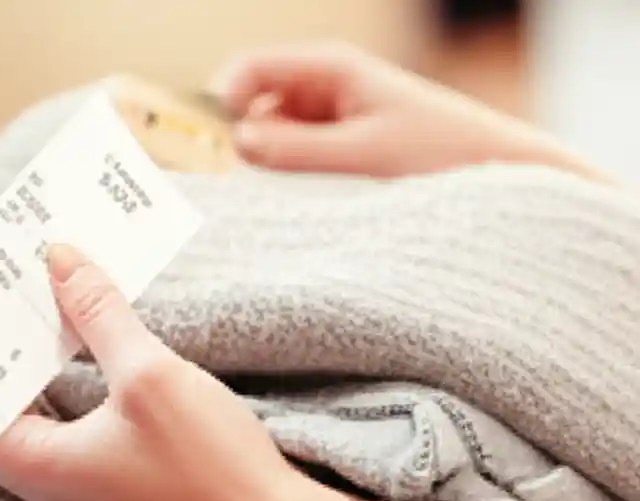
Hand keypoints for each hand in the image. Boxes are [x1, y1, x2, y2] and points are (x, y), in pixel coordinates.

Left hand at [0, 245, 372, 500]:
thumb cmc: (208, 465)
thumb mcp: (148, 377)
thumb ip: (98, 315)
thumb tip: (58, 258)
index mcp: (32, 463)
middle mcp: (42, 470)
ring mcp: (73, 466)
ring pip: (20, 395)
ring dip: (10, 343)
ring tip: (0, 287)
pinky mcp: (105, 458)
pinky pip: (58, 400)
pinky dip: (51, 359)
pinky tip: (62, 322)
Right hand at [213, 41, 608, 181]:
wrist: (508, 181)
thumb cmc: (445, 156)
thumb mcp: (363, 156)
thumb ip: (295, 151)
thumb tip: (235, 144)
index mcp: (330, 69)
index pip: (247, 71)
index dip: (218, 103)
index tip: (207, 146)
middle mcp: (323, 91)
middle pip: (249, 109)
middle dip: (234, 143)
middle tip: (226, 188)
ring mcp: (329, 125)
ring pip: (268, 144)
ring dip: (262, 171)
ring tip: (269, 207)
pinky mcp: (337, 158)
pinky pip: (291, 167)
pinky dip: (284, 188)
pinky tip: (292, 214)